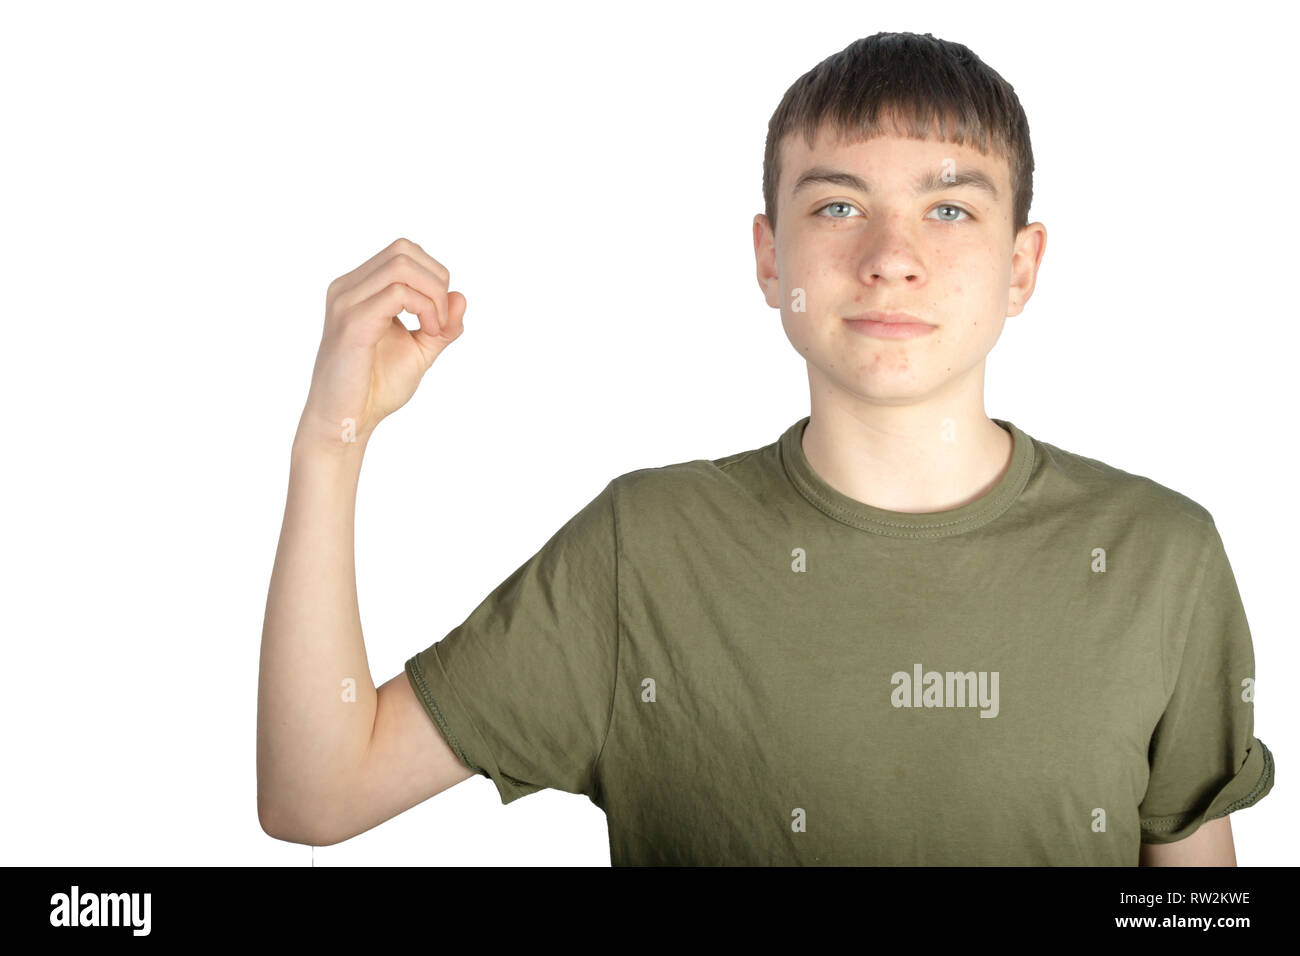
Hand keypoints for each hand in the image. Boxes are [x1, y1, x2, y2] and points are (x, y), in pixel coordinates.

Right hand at [297, 237, 465, 449]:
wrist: (347, 421)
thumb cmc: (375, 388)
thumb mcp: (420, 351)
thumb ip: (442, 325)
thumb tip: (461, 296)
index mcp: (358, 289)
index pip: (404, 252)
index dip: (434, 277)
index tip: (441, 318)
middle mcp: (347, 288)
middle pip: (404, 250)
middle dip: (437, 281)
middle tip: (442, 320)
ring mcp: (346, 302)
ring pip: (401, 265)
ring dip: (433, 294)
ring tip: (435, 329)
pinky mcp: (352, 323)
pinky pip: (397, 294)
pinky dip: (425, 309)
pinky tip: (429, 335)